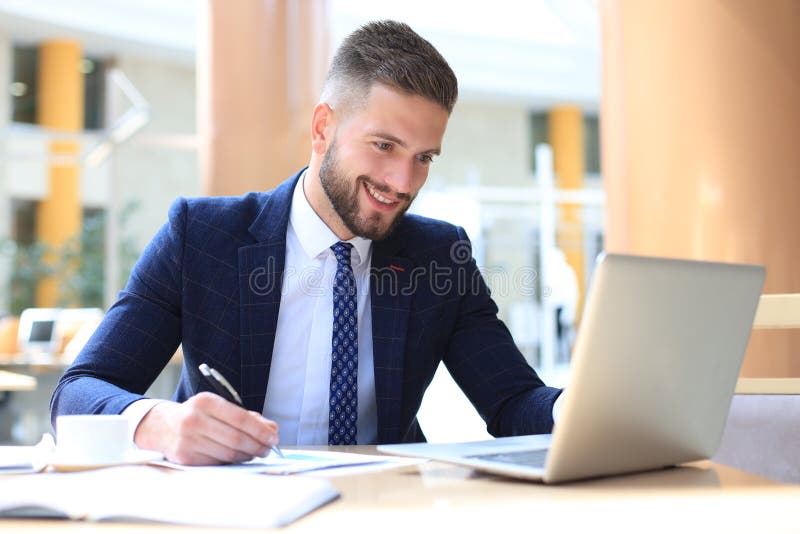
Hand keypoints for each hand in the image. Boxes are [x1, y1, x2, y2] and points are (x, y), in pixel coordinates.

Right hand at [134, 393, 279, 464]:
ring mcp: (188, 440)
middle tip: (268, 449)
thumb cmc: (198, 415)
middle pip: (235, 438)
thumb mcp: (219, 407)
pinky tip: (239, 457)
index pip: (240, 418)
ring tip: (256, 453)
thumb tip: (272, 429)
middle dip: (257, 445)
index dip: (260, 430)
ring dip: (247, 455)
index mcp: (205, 402)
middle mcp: (194, 420)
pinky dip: (232, 462)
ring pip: (227, 453)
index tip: (273, 437)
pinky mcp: (185, 458)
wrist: (162, 426)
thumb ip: (246, 416)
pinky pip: (217, 462)